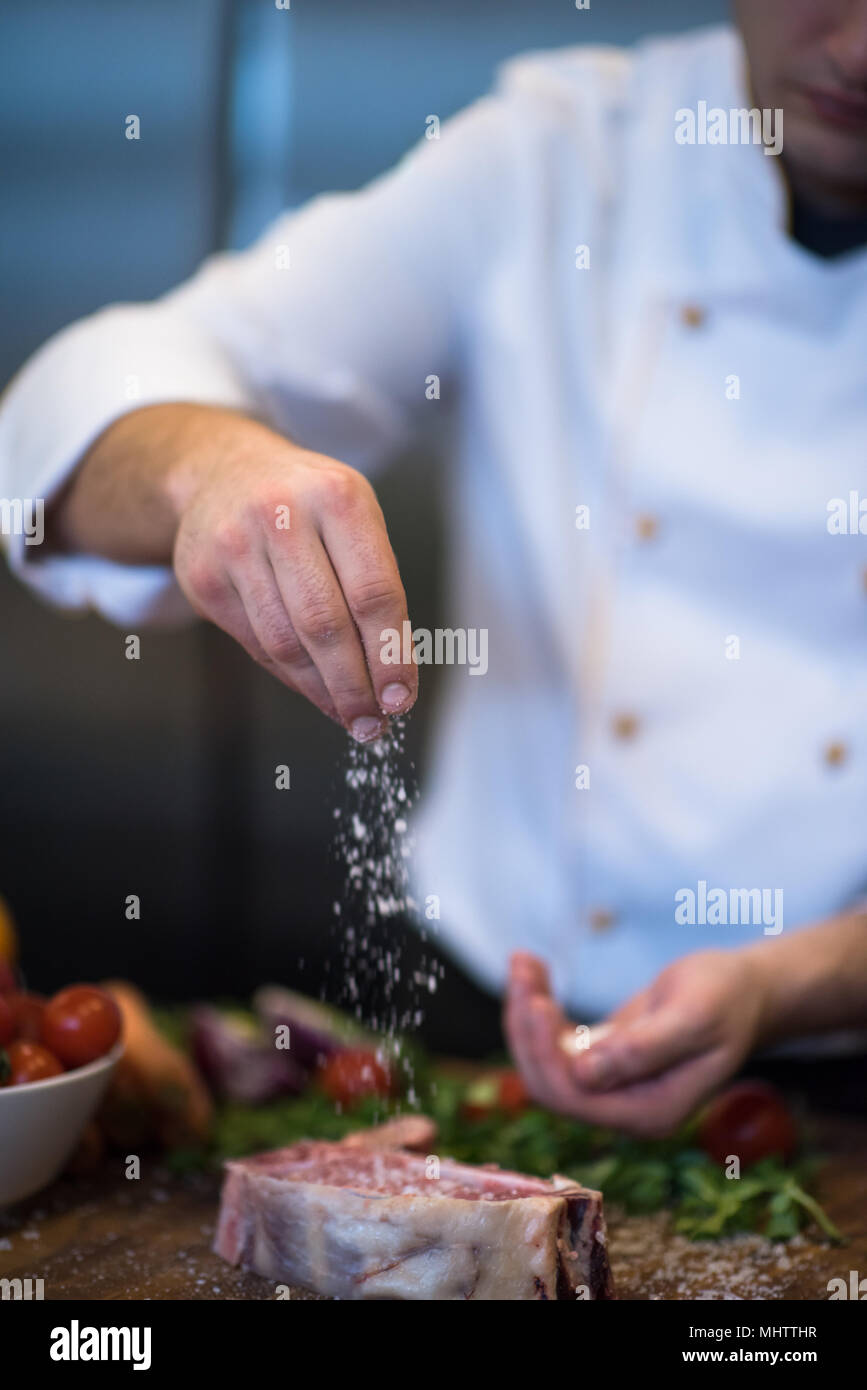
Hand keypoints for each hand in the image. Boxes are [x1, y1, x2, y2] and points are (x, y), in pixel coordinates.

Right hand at [172, 437, 416, 738]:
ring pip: (285, 642)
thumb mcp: (353, 517)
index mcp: (338, 497)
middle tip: (373, 723)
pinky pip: (255, 642)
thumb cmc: (308, 505)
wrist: (223, 472)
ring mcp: (234, 544)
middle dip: (354, 686)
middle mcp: (282, 515)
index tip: (400, 698)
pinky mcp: (202, 575)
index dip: (390, 656)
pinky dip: (290, 676)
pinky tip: (314, 691)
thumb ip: (374, 584)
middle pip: (325, 625)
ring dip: (322, 691)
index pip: (373, 593)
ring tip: (349, 715)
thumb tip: (390, 675)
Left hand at [504, 948, 768, 1136]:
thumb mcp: (693, 1016)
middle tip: (522, 968)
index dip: (544, 1054)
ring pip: (545, 1062)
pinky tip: (535, 967)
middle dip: (526, 1029)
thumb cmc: (726, 998)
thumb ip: (643, 1049)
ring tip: (524, 960)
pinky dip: (539, 1007)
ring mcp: (611, 1088)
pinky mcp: (600, 1062)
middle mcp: (624, 1110)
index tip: (536, 1001)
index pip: (573, 1098)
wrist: (743, 990)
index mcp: (649, 1113)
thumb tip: (583, 1073)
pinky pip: (554, 1043)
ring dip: (526, 1012)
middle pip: (550, 1084)